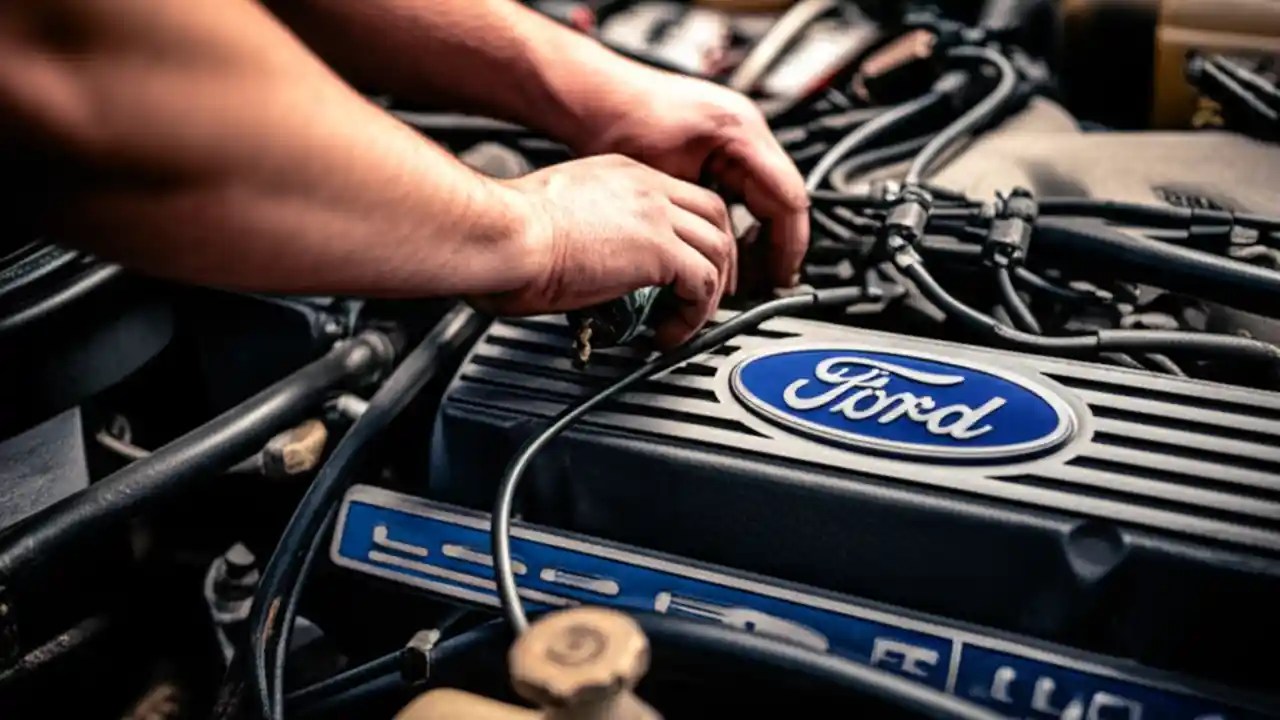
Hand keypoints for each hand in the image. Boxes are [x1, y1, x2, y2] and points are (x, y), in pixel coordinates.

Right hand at [477, 154, 735, 347]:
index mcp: (621, 175)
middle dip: (719, 260)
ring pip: (718, 251)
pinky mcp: (659, 250)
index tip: (684, 267)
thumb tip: (583, 271)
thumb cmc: (506, 232)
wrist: (502, 232)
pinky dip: (694, 317)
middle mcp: (646, 188)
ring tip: (685, 321)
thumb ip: (584, 235)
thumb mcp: (555, 219)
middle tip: (704, 295)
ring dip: (709, 293)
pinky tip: (667, 334)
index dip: (692, 235)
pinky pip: (702, 285)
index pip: (682, 198)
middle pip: (716, 217)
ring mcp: (656, 216)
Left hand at [573, 69, 809, 290]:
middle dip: (777, 244)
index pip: (787, 199)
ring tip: (749, 272)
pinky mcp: (719, 140)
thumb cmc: (617, 121)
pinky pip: (746, 185)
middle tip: (770, 281)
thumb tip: (718, 260)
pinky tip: (727, 243)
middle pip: (783, 199)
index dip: (787, 246)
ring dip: (760, 233)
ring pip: (767, 195)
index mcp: (740, 133)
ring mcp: (736, 131)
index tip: (782, 277)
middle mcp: (746, 127)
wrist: (593, 94)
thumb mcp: (663, 180)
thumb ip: (700, 216)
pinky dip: (742, 216)